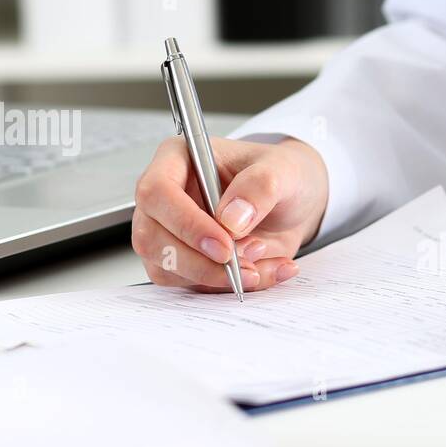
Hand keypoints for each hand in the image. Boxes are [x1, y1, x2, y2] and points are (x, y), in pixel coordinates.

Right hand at [132, 136, 327, 291]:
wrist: (294, 204)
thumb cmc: (281, 176)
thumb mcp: (284, 170)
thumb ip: (260, 187)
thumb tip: (231, 220)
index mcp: (178, 159)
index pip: (157, 192)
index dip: (186, 223)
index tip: (225, 245)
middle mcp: (165, 197)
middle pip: (151, 238)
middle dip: (199, 262)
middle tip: (245, 266)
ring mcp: (168, 232)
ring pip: (167, 268)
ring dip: (216, 278)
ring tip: (262, 263)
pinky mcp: (182, 261)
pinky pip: (192, 285)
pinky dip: (228, 287)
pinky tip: (261, 272)